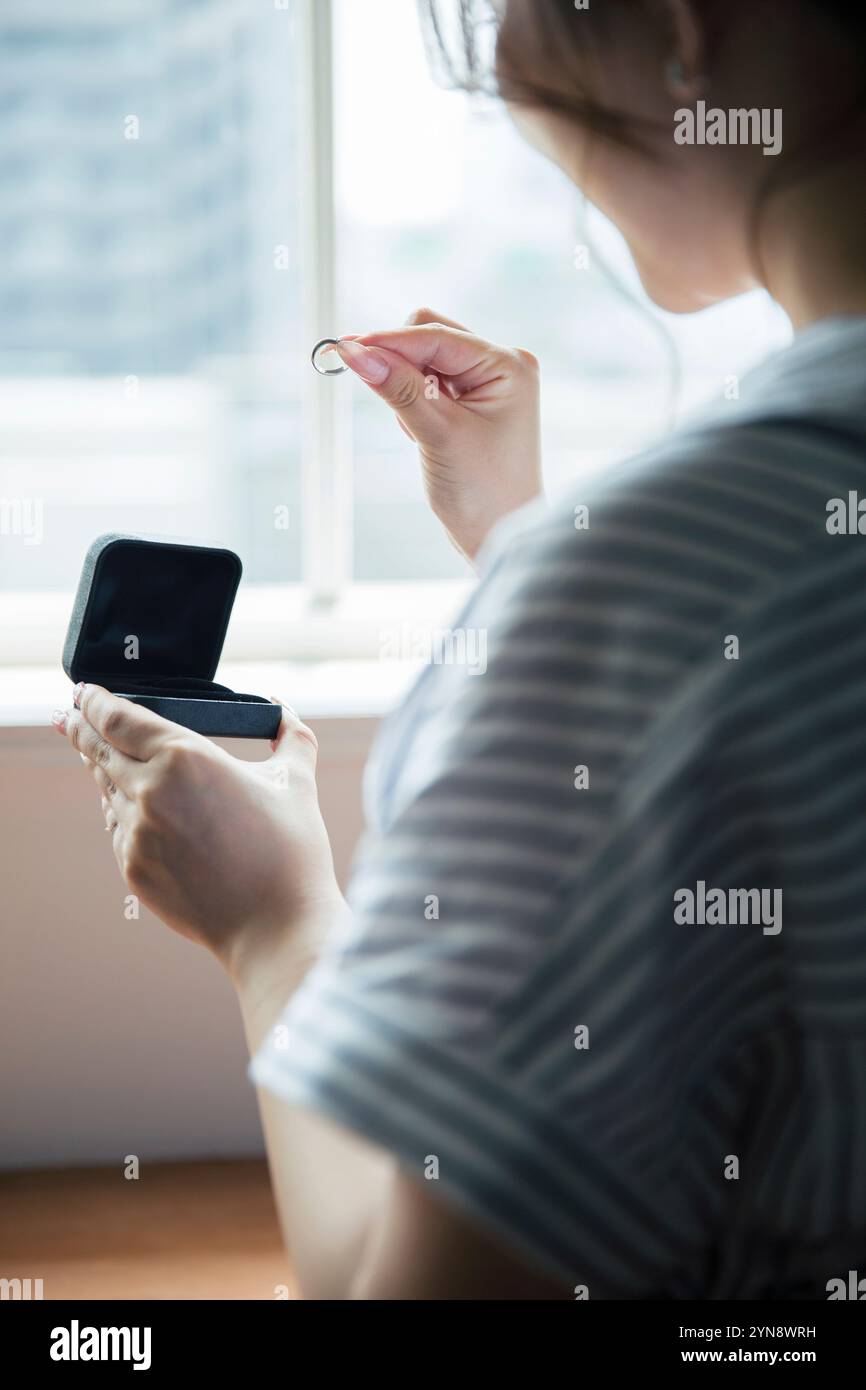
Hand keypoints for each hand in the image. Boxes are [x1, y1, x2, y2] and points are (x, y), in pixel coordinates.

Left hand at [52, 684, 340, 973]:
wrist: (274, 924)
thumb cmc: (290, 851)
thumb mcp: (297, 780)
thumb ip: (290, 734)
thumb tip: (281, 709)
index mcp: (185, 756)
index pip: (118, 717)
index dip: (94, 701)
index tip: (85, 692)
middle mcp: (150, 790)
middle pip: (97, 749)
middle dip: (81, 728)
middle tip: (70, 714)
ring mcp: (136, 832)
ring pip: (106, 789)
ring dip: (102, 769)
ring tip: (99, 755)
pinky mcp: (132, 867)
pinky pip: (118, 828)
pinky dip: (122, 811)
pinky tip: (131, 806)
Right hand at [335, 309, 542, 561]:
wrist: (501, 539)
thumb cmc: (483, 493)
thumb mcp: (437, 435)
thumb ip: (396, 388)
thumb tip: (355, 351)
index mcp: (509, 366)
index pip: (436, 336)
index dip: (389, 341)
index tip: (345, 347)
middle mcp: (502, 365)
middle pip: (430, 335)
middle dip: (401, 363)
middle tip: (393, 405)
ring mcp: (487, 383)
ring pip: (424, 359)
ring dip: (406, 385)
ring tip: (420, 433)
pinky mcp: (471, 401)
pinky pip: (427, 383)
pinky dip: (413, 401)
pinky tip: (422, 433)